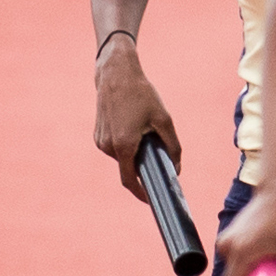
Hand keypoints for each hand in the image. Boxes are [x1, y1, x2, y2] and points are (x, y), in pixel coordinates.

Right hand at [93, 38, 180, 201]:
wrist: (115, 75)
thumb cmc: (141, 95)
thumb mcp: (164, 120)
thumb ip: (173, 147)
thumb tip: (177, 168)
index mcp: (124, 145)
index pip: (129, 181)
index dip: (141, 194)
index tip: (152, 200)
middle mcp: (108, 146)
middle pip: (128, 167)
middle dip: (143, 164)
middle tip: (157, 148)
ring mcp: (100, 141)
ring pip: (122, 157)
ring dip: (134, 152)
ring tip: (144, 129)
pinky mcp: (98, 134)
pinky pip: (115, 148)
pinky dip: (126, 144)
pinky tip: (132, 124)